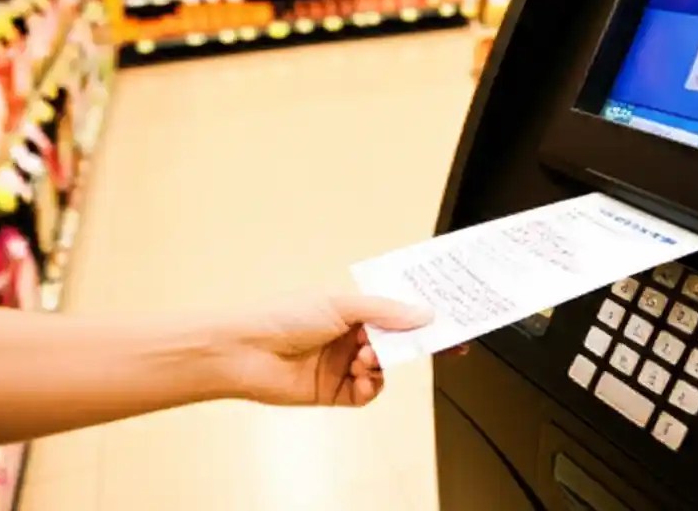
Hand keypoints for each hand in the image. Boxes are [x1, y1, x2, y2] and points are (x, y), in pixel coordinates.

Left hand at [223, 295, 431, 406]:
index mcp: (353, 310)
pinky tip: (359, 378)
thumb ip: (386, 312)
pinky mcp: (335, 392)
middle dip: (409, 344)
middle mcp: (350, 336)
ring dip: (381, 365)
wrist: (246, 353)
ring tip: (365, 359)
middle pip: (395, 343)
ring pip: (384, 369)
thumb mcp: (340, 304)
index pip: (396, 312)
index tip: (451, 322)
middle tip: (427, 345)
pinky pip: (367, 393)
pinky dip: (370, 387)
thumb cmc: (284, 317)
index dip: (422, 317)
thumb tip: (424, 315)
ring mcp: (344, 364)